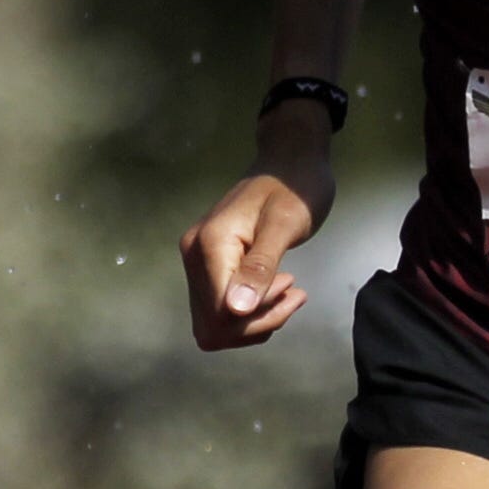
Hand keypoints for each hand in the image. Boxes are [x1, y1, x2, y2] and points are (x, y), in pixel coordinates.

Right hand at [180, 165, 326, 350]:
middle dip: (257, 324)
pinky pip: (223, 308)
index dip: (255, 319)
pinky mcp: (209, 266)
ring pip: (217, 322)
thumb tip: (235, 311)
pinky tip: (279, 290)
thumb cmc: (295, 188)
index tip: (291, 289)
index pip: (219, 314)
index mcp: (208, 245)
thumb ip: (259, 268)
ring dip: (257, 320)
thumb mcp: (284, 227)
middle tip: (293, 295)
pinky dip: (254, 311)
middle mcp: (194, 256)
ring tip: (291, 291)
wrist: (289, 163)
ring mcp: (198, 262)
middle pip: (213, 324)